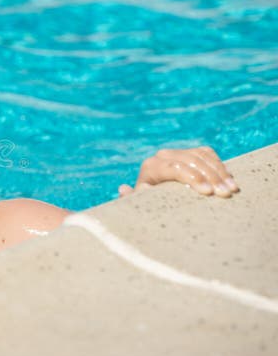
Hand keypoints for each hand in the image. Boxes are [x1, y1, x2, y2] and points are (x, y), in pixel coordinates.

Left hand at [118, 146, 238, 197]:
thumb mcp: (141, 203)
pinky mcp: (191, 153)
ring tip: (232, 189)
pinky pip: (208, 154)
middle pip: (191, 161)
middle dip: (210, 177)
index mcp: (151, 167)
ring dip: (219, 172)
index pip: (173, 167)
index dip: (192, 177)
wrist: (155, 195)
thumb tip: (123, 189)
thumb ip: (133, 198)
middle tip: (225, 193)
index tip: (207, 192)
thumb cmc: (148, 203)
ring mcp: (178, 152)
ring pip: (202, 156)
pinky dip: (220, 165)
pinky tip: (230, 180)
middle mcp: (163, 156)